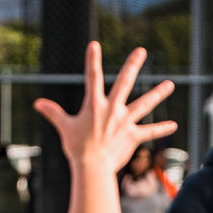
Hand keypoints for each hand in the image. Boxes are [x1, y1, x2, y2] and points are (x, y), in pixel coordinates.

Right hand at [32, 43, 177, 171]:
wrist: (92, 167)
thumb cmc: (77, 148)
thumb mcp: (64, 127)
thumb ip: (54, 113)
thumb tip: (38, 103)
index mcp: (94, 104)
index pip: (92, 77)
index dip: (93, 60)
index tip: (94, 45)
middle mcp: (112, 109)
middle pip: (125, 82)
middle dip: (133, 65)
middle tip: (142, 50)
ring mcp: (125, 121)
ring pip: (144, 103)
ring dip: (158, 93)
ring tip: (170, 84)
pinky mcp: (133, 136)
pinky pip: (149, 131)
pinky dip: (161, 128)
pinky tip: (174, 125)